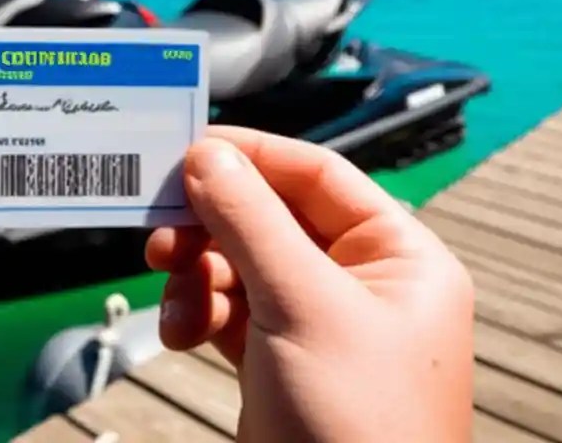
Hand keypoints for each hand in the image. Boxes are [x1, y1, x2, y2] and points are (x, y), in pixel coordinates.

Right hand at [146, 126, 473, 442]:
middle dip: (212, 227)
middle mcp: (366, 286)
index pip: (319, 176)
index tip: (187, 147)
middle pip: (271, 219)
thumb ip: (250, 221)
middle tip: (160, 232)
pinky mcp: (284, 365)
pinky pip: (232, 313)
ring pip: (243, 266)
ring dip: (198, 276)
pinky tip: (182, 334)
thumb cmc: (356, 427)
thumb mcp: (301, 306)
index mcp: (401, 259)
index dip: (252, 156)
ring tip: (174, 300)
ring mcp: (322, 328)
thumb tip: (206, 154)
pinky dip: (200, 315)